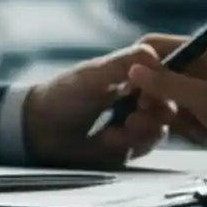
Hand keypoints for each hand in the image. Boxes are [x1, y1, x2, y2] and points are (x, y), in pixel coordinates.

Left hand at [23, 43, 176, 168]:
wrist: (37, 131)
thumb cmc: (63, 95)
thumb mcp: (95, 75)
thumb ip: (125, 62)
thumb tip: (157, 59)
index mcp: (133, 75)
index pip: (165, 78)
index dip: (165, 88)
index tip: (149, 95)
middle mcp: (138, 97)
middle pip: (169, 106)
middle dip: (155, 115)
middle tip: (134, 118)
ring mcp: (134, 123)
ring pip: (160, 129)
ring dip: (140, 133)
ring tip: (113, 134)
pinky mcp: (127, 146)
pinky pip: (144, 148)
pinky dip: (129, 146)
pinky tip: (107, 142)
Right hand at [127, 34, 206, 160]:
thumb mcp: (206, 98)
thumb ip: (168, 84)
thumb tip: (133, 69)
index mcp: (198, 51)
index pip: (152, 46)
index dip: (135, 65)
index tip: (124, 90)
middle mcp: (195, 66)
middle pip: (152, 76)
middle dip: (149, 98)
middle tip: (153, 117)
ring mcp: (197, 88)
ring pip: (162, 100)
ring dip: (163, 116)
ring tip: (180, 129)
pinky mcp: (201, 109)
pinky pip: (176, 116)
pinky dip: (178, 127)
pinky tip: (196, 135)